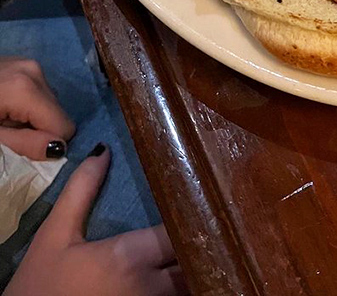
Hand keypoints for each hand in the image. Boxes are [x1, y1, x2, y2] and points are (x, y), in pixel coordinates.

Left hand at [0, 57, 74, 158]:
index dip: (47, 143)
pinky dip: (27, 103)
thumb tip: (61, 149)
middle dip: (38, 127)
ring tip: (4, 116)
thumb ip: (26, 145)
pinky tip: (5, 103)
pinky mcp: (23, 63)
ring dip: (33, 115)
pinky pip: (39, 91)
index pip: (65, 126)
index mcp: (28, 88)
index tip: (23, 146)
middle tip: (8, 130)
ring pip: (50, 102)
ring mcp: (30, 63)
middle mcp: (36, 71)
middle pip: (58, 113)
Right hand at [5, 144, 187, 295]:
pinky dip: (179, 286)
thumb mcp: (54, 235)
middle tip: (202, 218)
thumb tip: (104, 150)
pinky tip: (172, 270)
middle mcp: (149, 285)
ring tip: (193, 241)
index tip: (198, 196)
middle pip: (191, 261)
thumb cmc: (39, 286)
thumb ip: (81, 190)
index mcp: (129, 257)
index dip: (194, 213)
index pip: (179, 230)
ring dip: (189, 265)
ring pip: (186, 285)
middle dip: (197, 241)